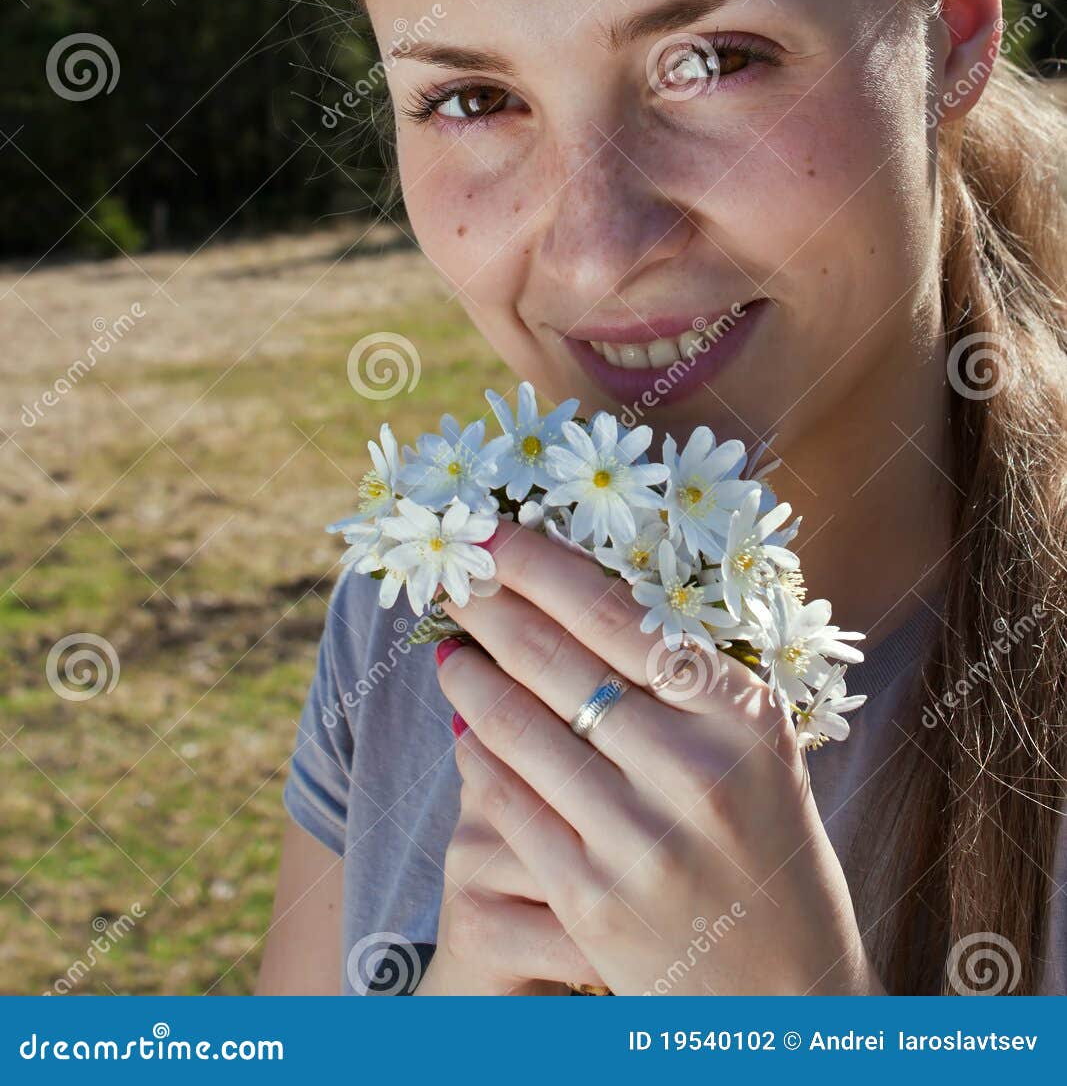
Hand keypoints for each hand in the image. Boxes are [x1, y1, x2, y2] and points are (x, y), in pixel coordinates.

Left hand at [434, 518, 882, 996]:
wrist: (785, 1000)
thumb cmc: (766, 850)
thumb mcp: (757, 750)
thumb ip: (685, 679)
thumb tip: (577, 591)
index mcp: (743, 714)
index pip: (617, 612)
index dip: (538, 563)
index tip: (492, 532)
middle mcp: (696, 768)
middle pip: (557, 658)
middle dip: (488, 606)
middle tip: (452, 575)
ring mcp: (641, 838)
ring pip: (519, 727)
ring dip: (470, 676)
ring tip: (448, 648)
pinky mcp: (592, 901)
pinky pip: (509, 804)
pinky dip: (478, 757)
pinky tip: (465, 729)